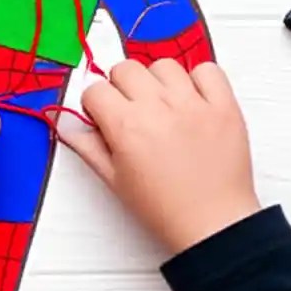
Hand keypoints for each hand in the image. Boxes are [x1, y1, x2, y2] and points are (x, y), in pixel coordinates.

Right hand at [60, 60, 259, 254]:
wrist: (213, 225)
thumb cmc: (164, 209)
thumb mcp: (115, 181)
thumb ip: (88, 147)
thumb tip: (66, 125)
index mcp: (127, 127)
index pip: (96, 89)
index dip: (96, 103)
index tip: (103, 116)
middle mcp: (159, 108)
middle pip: (126, 68)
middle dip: (121, 86)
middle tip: (131, 110)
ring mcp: (194, 104)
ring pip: (164, 65)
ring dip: (158, 81)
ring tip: (164, 106)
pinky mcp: (224, 106)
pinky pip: (207, 70)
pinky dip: (199, 80)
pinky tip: (193, 100)